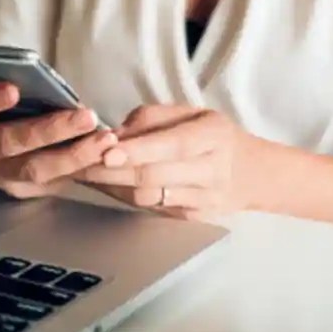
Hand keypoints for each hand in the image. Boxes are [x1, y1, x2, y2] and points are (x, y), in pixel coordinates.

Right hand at [0, 82, 118, 198]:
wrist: (2, 139)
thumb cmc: (11, 102)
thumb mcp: (7, 87)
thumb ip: (24, 86)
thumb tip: (53, 84)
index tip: (14, 89)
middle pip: (7, 143)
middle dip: (50, 130)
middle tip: (87, 117)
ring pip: (32, 170)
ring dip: (72, 154)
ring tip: (104, 139)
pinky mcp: (18, 190)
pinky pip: (49, 183)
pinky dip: (78, 168)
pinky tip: (102, 155)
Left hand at [77, 105, 258, 219]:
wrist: (253, 173)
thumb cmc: (213, 137)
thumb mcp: (191, 113)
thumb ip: (152, 118)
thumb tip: (115, 132)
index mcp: (213, 134)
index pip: (172, 144)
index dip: (137, 150)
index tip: (106, 151)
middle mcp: (212, 169)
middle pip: (154, 175)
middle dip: (111, 171)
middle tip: (79, 163)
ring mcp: (204, 199)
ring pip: (149, 197)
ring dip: (112, 186)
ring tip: (86, 173)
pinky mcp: (193, 218)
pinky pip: (152, 209)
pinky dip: (125, 197)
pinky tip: (108, 187)